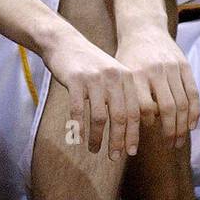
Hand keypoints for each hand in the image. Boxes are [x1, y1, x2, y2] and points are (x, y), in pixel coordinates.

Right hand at [41, 32, 138, 158]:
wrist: (64, 42)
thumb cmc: (89, 65)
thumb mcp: (112, 76)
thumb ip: (122, 96)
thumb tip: (130, 129)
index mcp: (126, 78)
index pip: (135, 112)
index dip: (133, 134)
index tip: (130, 151)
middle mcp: (114, 78)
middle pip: (120, 117)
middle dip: (118, 141)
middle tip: (114, 157)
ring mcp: (94, 79)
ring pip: (100, 117)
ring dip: (97, 138)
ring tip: (94, 150)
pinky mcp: (75, 80)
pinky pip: (78, 111)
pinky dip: (79, 128)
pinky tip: (78, 139)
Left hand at [116, 27, 199, 148]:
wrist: (143, 29)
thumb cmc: (128, 59)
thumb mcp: (121, 75)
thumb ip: (128, 99)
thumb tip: (133, 130)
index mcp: (135, 74)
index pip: (143, 107)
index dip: (145, 125)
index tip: (144, 135)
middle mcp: (155, 71)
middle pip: (167, 108)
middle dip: (170, 131)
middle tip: (170, 146)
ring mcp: (172, 68)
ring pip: (182, 103)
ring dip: (183, 126)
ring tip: (180, 140)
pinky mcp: (185, 65)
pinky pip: (193, 93)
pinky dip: (194, 112)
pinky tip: (191, 125)